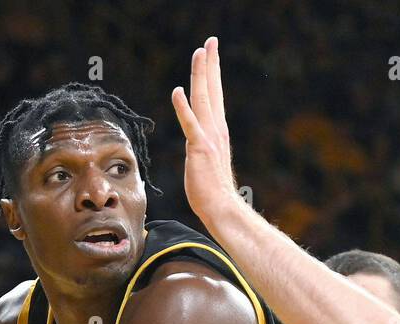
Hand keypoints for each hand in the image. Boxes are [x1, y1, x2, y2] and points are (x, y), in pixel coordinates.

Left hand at [171, 38, 244, 225]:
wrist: (222, 207)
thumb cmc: (213, 190)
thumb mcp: (207, 162)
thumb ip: (203, 147)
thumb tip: (197, 144)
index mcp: (218, 130)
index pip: (214, 95)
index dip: (212, 72)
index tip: (211, 52)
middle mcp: (216, 129)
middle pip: (212, 90)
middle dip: (210, 64)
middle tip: (211, 41)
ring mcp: (208, 137)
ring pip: (203, 99)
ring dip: (201, 74)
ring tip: (200, 52)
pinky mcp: (199, 148)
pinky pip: (190, 124)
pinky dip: (183, 107)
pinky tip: (178, 91)